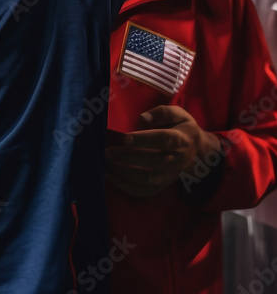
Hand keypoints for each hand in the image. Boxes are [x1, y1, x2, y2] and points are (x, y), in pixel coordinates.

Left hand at [105, 105, 220, 197]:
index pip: (163, 139)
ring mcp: (169, 175)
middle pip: (151, 160)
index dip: (144, 139)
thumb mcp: (178, 114)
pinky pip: (144, 191)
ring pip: (146, 179)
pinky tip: (110, 176)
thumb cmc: (183, 129)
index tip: (125, 137)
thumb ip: (161, 113)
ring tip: (106, 163)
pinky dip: (126, 186)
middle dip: (127, 157)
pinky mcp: (162, 185)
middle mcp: (176, 160)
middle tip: (107, 151)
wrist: (199, 153)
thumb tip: (142, 119)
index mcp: (180, 139)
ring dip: (124, 172)